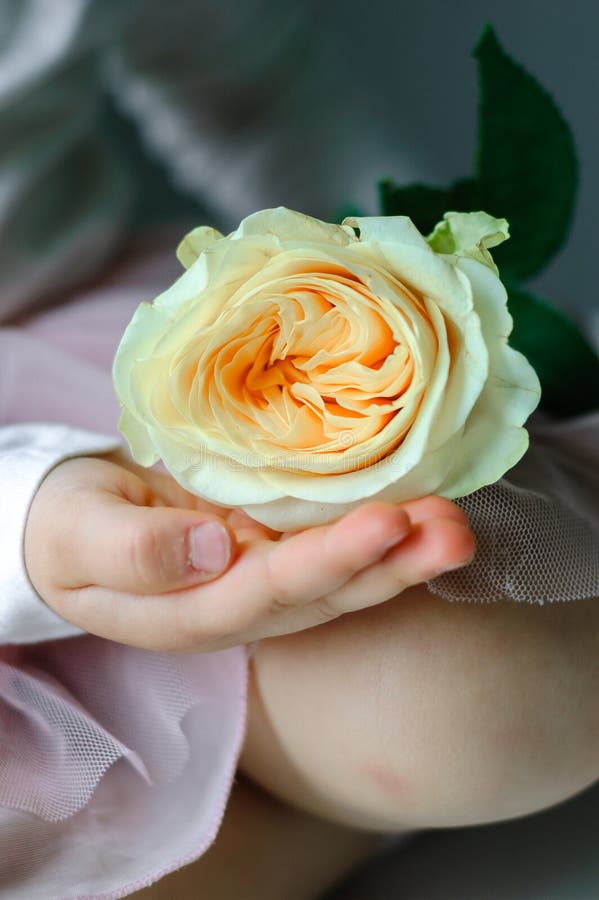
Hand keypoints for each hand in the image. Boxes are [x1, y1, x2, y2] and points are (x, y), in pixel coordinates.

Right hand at [24, 450, 474, 651]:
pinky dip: (380, 528)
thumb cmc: (67, 527)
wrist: (75, 519)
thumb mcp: (77, 536)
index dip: (328, 562)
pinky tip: (423, 505)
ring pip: (342, 577)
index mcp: (188, 614)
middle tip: (453, 531)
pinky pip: (333, 542)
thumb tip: (213, 549)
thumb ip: (134, 551)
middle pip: (325, 595)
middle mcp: (239, 605)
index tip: (384, 522)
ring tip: (456, 524)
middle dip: (392, 566)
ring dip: (403, 553)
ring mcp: (261, 576)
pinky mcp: (274, 544)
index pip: (266, 594)